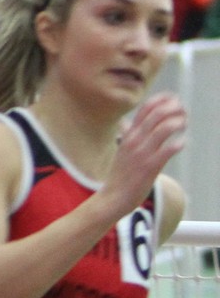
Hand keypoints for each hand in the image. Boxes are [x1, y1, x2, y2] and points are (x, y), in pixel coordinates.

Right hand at [109, 93, 185, 209]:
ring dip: (179, 122)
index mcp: (129, 135)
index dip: (163, 100)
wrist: (114, 197)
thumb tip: (124, 123)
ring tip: (184, 125)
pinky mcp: (150, 166)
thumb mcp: (121, 150)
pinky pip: (169, 149)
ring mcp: (142, 153)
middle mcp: (135, 141)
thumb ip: (126, 134)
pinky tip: (181, 143)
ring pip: (165, 128)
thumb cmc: (120, 174)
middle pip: (158, 114)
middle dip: (175, 109)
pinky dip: (179, 143)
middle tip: (184, 113)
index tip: (174, 101)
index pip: (146, 108)